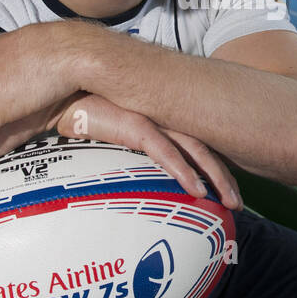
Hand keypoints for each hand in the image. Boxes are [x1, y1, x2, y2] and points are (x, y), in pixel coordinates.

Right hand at [53, 93, 241, 210]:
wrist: (58, 94)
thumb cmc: (84, 117)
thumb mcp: (115, 139)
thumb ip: (130, 156)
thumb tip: (138, 188)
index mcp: (162, 119)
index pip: (199, 143)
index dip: (216, 167)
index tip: (227, 193)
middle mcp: (163, 116)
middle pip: (205, 146)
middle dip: (225, 176)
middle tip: (238, 203)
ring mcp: (150, 117)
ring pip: (194, 148)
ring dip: (214, 176)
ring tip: (228, 201)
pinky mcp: (133, 123)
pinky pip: (164, 149)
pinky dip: (183, 169)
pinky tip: (197, 189)